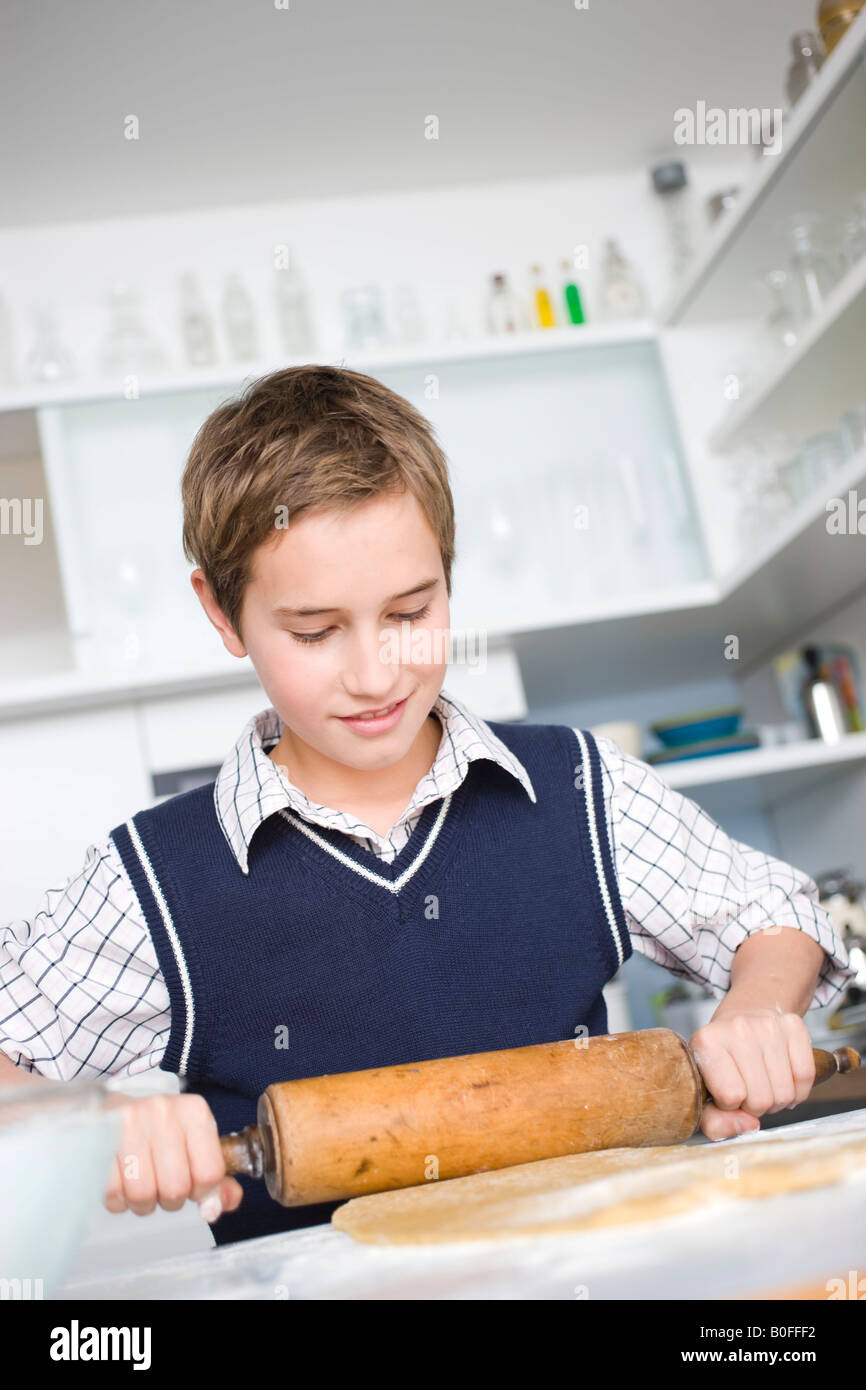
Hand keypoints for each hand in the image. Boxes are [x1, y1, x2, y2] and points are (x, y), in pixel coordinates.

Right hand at [102, 1091, 244, 1222]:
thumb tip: (214, 1209)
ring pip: (142, 1195)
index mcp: (194, 1112)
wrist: (115, 1111)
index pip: (210, 1173)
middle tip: (163, 1182)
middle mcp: (164, 1111)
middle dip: (169, 1199)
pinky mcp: (100, 1138)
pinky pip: (112, 1193)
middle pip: (175, 1189)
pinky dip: (118, 1199)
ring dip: (142, 1202)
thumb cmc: (160, 1133)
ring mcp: (130, 1122)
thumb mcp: (196, 1146)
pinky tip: (122, 1180)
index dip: (201, 1191)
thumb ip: (217, 1181)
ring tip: (142, 1182)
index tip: (191, 1182)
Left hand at [689, 1008, 815, 1140]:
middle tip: (747, 1091)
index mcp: (707, 1042)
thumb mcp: (704, 1092)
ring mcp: (768, 1024)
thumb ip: (714, 1122)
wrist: (741, 1017)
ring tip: (763, 1084)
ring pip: (785, 1093)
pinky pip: (805, 1076)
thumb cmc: (722, 1060)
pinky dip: (797, 1089)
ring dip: (776, 1100)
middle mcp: (738, 1028)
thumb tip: (747, 1125)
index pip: (730, 1097)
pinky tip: (782, 1080)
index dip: (731, 1106)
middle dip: (755, 1106)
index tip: (727, 1092)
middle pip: (761, 1099)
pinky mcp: (793, 1024)